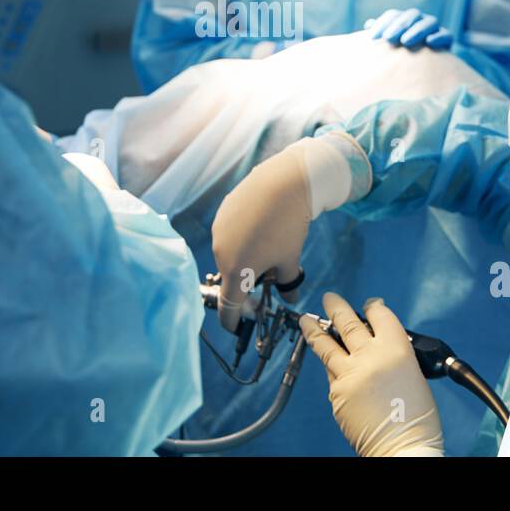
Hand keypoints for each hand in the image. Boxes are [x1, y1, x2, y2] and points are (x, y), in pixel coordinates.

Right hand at [211, 142, 312, 331]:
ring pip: (230, 255)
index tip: (236, 327)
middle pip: (231, 278)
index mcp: (237, 272)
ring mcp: (219, 232)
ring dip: (244, 258)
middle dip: (246, 283)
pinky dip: (241, 238)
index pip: (227, 307)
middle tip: (267, 278)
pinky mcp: (222, 213)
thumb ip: (288, 284)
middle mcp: (221, 254)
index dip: (231, 321)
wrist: (284, 182)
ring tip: (268, 245)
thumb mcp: (290, 259)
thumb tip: (290, 298)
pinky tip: (260, 227)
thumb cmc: (288, 225)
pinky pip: (229, 234)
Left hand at [300, 292, 444, 456]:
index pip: (380, 316)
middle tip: (329, 298)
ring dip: (315, 329)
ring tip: (307, 319)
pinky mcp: (336, 392)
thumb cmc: (416, 419)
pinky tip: (327, 361)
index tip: (369, 304)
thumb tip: (375, 347)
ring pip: (326, 344)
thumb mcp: (415, 376)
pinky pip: (330, 373)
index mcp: (396, 349)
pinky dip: (329, 365)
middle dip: (336, 307)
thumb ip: (393, 357)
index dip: (373, 306)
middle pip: (348, 322)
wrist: (402, 448)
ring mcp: (349, 373)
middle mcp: (370, 356)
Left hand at [365, 8, 452, 49]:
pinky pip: (446, 34)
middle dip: (399, 25)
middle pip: (411, 15)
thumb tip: (368, 24)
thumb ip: (382, 35)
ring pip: (429, 22)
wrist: (426, 68)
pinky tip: (429, 43)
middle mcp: (420, 20)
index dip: (382, 24)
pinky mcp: (446, 40)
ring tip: (405, 41)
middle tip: (388, 38)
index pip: (393, 15)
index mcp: (404, 20)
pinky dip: (439, 36)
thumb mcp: (390, 45)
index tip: (372, 38)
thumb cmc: (401, 55)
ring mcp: (434, 29)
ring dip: (417, 30)